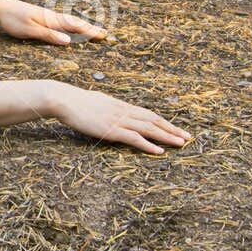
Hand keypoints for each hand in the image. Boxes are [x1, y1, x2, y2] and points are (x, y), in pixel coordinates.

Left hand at [0, 0, 106, 44]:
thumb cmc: (11, 19)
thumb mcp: (28, 30)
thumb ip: (48, 35)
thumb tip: (68, 42)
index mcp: (51, 19)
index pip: (74, 26)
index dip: (89, 32)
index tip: (103, 35)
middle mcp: (51, 15)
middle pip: (75, 22)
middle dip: (90, 28)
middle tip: (106, 33)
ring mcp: (45, 15)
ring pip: (68, 21)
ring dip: (82, 25)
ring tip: (93, 29)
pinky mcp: (39, 16)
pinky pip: (60, 21)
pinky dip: (70, 24)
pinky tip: (70, 26)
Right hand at [46, 81, 189, 154]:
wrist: (63, 99)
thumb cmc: (75, 101)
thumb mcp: (96, 101)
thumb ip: (107, 106)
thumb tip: (111, 108)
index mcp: (120, 105)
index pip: (148, 114)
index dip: (164, 121)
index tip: (176, 128)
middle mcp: (123, 111)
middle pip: (154, 120)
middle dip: (172, 129)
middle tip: (188, 137)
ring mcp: (118, 120)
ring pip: (149, 128)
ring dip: (167, 136)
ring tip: (181, 143)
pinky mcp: (111, 129)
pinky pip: (135, 138)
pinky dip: (149, 145)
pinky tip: (159, 151)